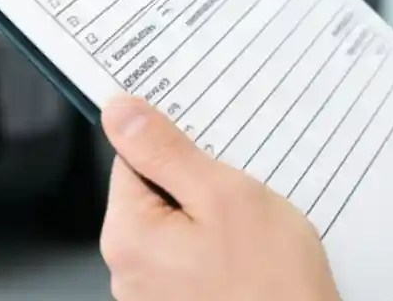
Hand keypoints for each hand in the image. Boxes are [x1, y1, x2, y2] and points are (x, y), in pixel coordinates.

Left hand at [99, 96, 339, 300]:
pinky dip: (219, 254)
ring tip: (255, 235)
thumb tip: (119, 111)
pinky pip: (191, 263)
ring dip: (212, 222)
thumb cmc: (274, 288)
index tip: (210, 151)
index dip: (173, 149)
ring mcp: (153, 297)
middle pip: (152, 198)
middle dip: (197, 188)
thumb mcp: (223, 196)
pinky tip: (253, 261)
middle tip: (242, 197)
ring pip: (177, 230)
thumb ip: (165, 150)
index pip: (130, 161)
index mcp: (126, 236)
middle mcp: (127, 272)